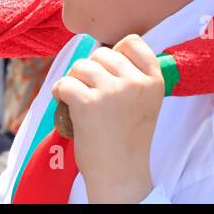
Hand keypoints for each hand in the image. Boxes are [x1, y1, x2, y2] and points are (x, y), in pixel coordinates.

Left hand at [53, 34, 162, 203]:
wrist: (120, 172)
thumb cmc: (129, 138)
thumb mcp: (148, 102)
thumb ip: (136, 77)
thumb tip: (104, 54)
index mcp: (154, 79)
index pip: (133, 42)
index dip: (116, 52)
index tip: (110, 71)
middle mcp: (135, 81)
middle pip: (102, 54)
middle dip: (91, 68)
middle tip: (89, 89)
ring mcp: (112, 91)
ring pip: (81, 66)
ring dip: (73, 79)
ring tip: (76, 97)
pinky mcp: (87, 103)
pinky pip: (65, 82)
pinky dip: (59, 91)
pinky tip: (64, 102)